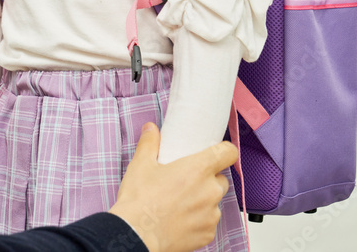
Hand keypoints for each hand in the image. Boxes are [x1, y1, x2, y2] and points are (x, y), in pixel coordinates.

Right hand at [109, 122, 237, 251]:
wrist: (136, 234)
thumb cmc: (140, 201)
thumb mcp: (141, 165)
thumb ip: (149, 143)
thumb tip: (151, 129)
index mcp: (197, 169)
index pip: (227, 153)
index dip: (224, 150)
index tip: (216, 152)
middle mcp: (210, 191)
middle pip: (219, 179)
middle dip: (207, 179)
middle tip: (185, 181)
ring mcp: (211, 214)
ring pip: (214, 202)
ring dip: (202, 200)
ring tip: (179, 203)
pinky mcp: (208, 233)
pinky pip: (209, 222)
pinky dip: (198, 219)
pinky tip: (179, 219)